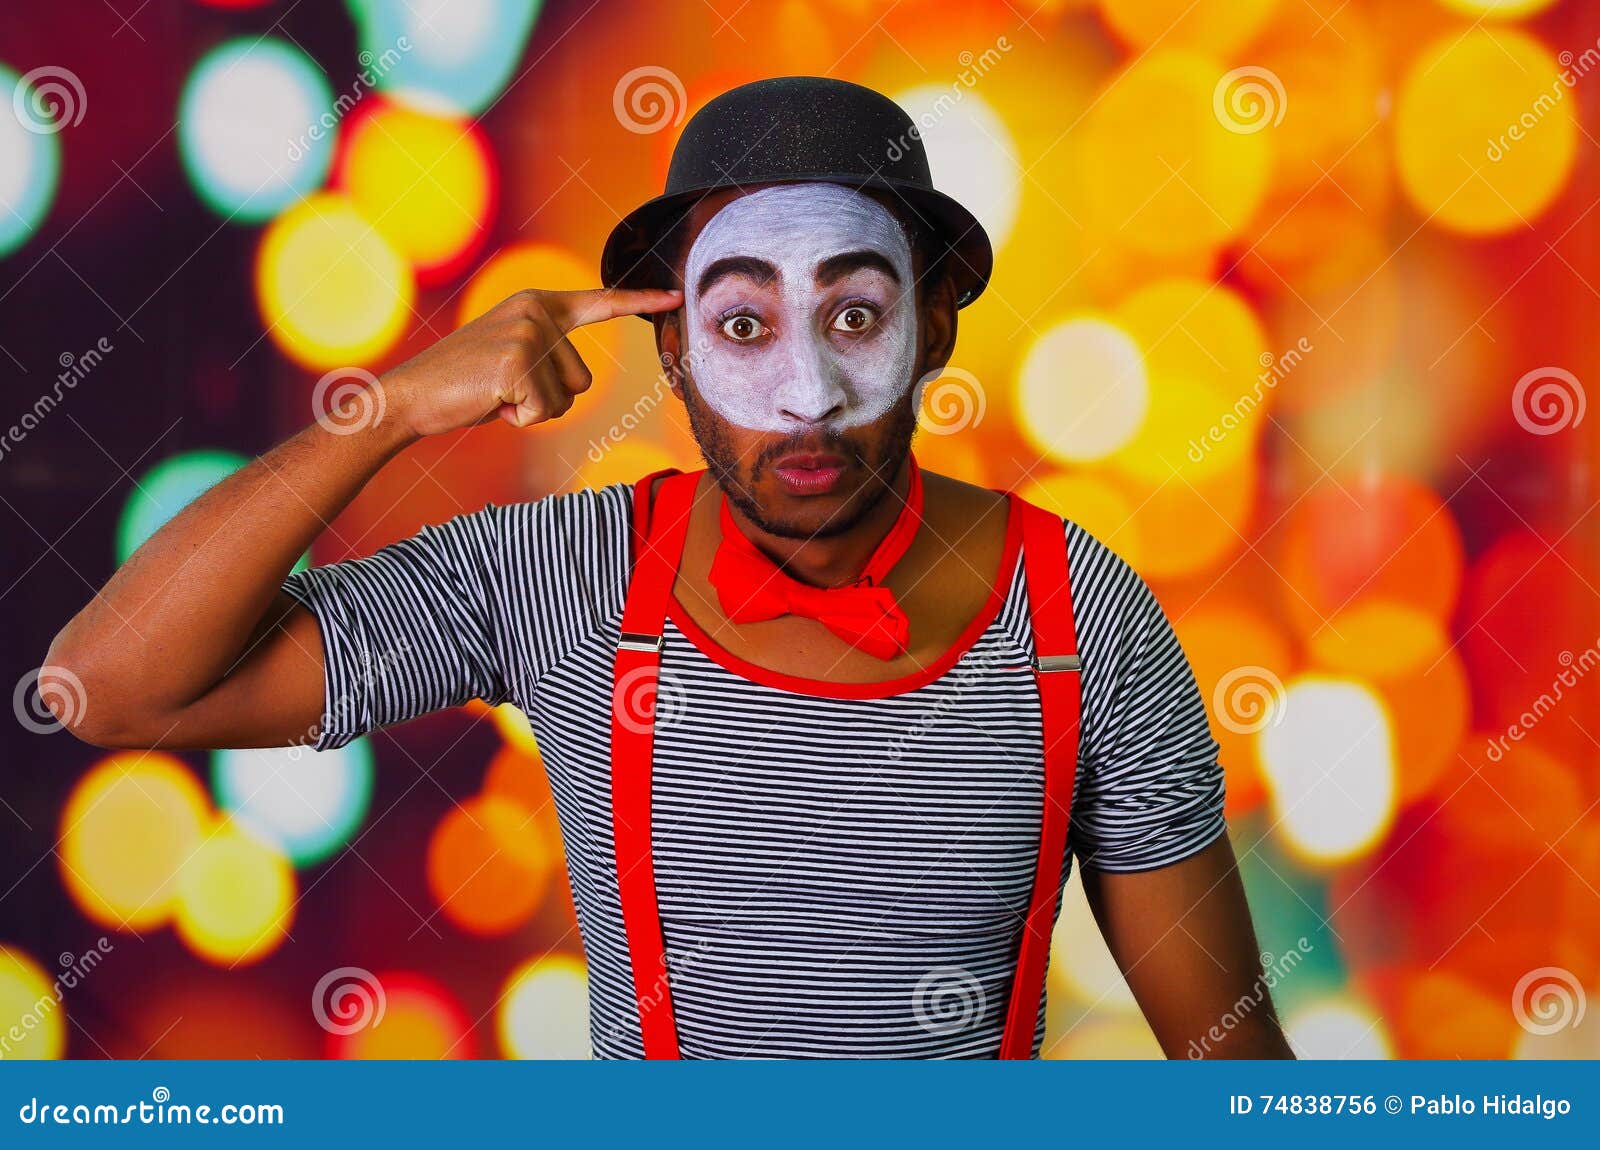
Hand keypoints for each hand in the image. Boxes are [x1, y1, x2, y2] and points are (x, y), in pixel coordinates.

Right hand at [382, 286, 681, 436]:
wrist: (412, 395)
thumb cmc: (466, 384)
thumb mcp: (513, 355)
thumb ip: (547, 352)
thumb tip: (579, 377)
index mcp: (538, 304)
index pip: (600, 303)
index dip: (641, 303)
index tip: (677, 298)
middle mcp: (536, 311)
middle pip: (584, 379)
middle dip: (549, 398)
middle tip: (504, 389)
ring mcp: (527, 335)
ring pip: (568, 398)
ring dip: (535, 409)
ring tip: (497, 394)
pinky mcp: (518, 363)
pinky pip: (544, 413)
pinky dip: (520, 420)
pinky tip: (491, 403)